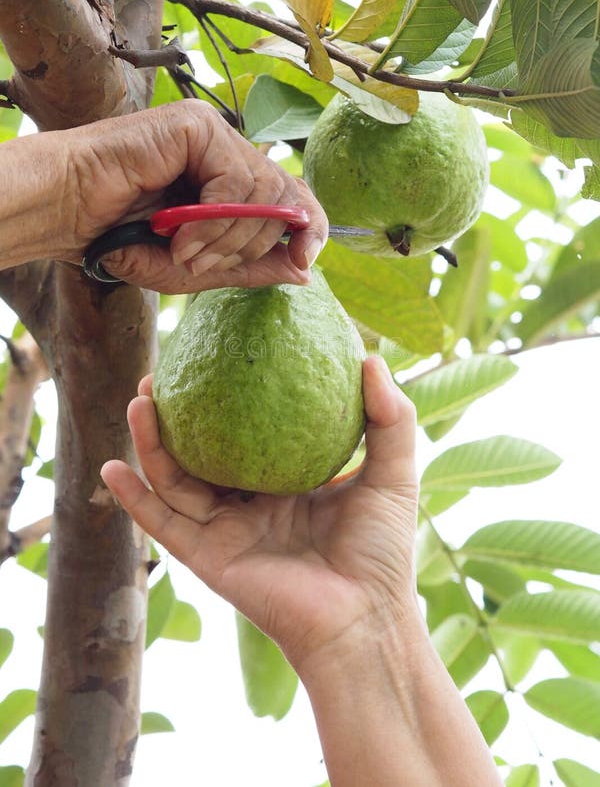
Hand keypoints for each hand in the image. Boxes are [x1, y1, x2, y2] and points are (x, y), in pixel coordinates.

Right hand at [59, 99, 326, 291]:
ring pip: (263, 193)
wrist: (68, 211)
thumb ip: (251, 267)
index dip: (310, 228)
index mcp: (233, 181)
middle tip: (204, 265)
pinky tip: (179, 235)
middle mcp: (229, 153)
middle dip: (252, 246)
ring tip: (184, 253)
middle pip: (284, 198)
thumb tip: (305, 271)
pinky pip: (234, 180)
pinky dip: (211, 220)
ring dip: (226, 239)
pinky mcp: (196, 126)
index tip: (304, 262)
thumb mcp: (198, 266)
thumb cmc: (124, 238)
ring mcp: (214, 135)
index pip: (295, 197)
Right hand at [101, 355, 418, 673]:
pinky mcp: (209, 558)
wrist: (366, 620)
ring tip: (139, 402)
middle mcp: (249, 504)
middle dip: (175, 415)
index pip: (246, 434)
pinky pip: (165, 524)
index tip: (215, 358)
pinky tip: (112, 468)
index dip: (226, 400)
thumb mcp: (392, 475)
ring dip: (150, 444)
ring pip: (174, 482)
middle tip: (160, 375)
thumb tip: (371, 359)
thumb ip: (389, 419)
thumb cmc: (382, 551)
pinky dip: (135, 498)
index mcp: (284, 482)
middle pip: (200, 452)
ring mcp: (225, 531)